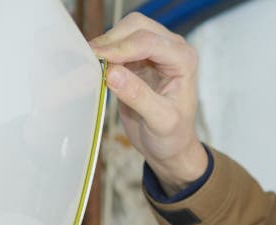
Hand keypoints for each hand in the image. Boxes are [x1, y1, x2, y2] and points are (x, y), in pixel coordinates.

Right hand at [90, 12, 206, 192]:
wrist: (169, 146)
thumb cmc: (172, 136)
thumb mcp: (160, 122)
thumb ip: (139, 97)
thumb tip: (112, 73)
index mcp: (184, 60)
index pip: (149, 42)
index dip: (121, 48)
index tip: (98, 60)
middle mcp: (172, 49)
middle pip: (136, 27)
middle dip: (112, 41)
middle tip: (92, 61)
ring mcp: (154, 51)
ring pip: (124, 31)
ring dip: (105, 45)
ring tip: (91, 66)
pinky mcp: (138, 58)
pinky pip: (116, 45)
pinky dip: (103, 52)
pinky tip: (94, 68)